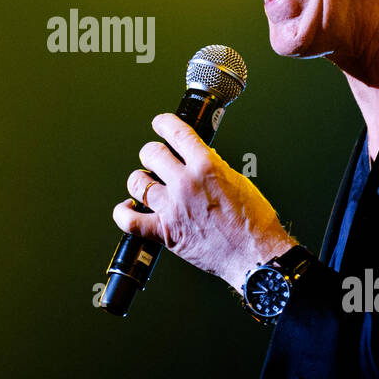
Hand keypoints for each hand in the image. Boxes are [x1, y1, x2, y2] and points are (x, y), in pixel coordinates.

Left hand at [112, 113, 295, 289]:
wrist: (254, 255)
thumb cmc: (253, 223)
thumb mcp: (239, 181)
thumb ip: (213, 167)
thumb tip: (199, 158)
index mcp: (207, 166)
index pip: (177, 132)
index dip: (163, 123)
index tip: (160, 123)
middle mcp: (186, 183)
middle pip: (151, 153)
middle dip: (152, 153)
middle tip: (156, 158)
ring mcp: (172, 208)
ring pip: (136, 181)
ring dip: (140, 180)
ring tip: (146, 183)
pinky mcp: (165, 233)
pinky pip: (130, 221)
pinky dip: (124, 213)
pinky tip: (129, 208)